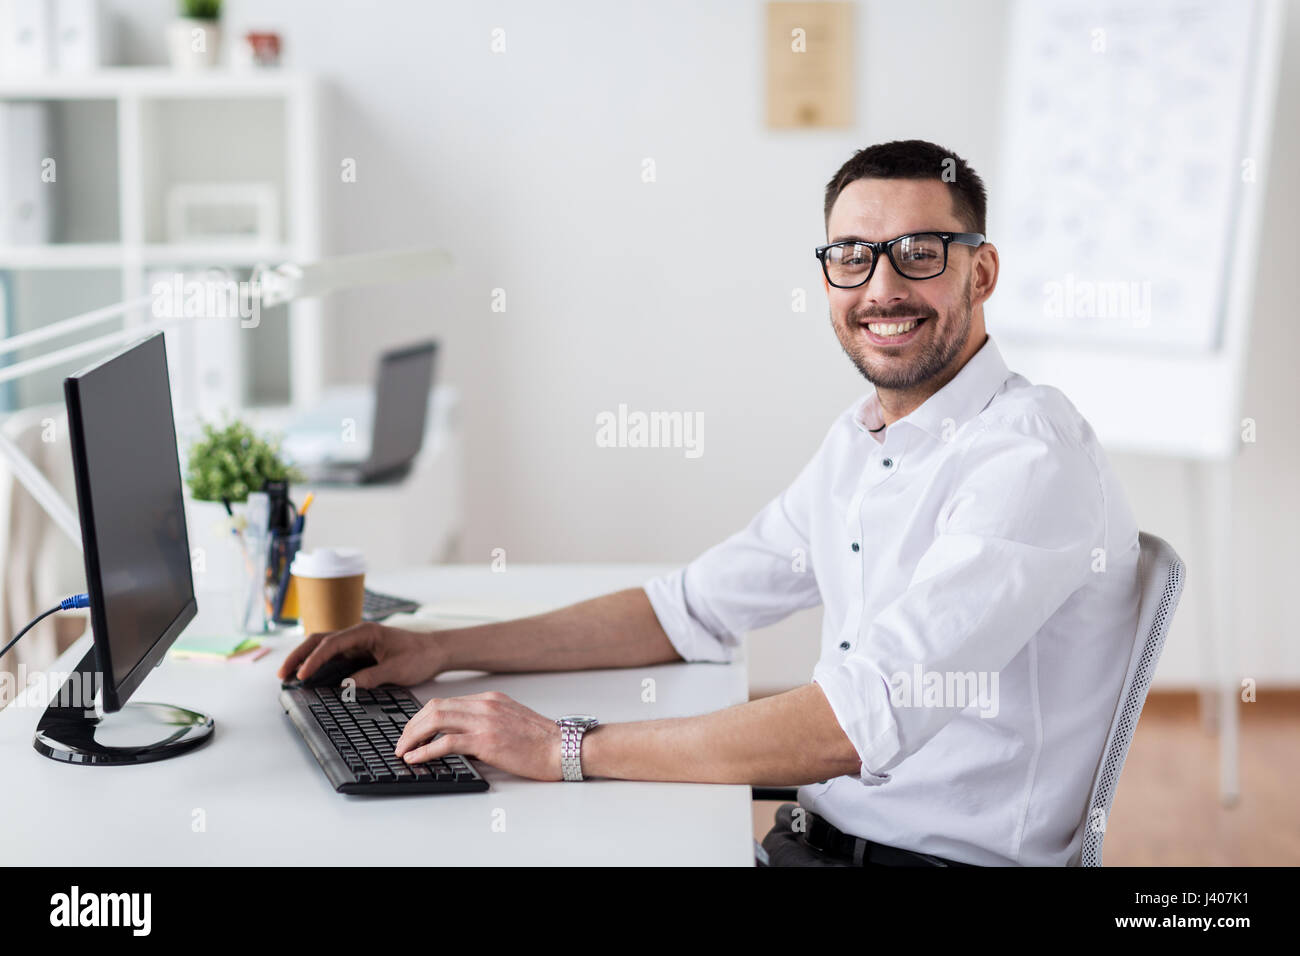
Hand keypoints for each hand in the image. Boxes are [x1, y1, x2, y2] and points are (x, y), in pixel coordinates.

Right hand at [276, 621, 445, 688]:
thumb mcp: (397, 669)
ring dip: (305, 659)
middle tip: (282, 674)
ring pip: (323, 647)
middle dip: (299, 655)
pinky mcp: (358, 652)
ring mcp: (356, 643)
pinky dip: (318, 664)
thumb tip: (345, 686)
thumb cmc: (420, 656)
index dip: (314, 659)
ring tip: (288, 676)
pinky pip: (333, 656)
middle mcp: (357, 634)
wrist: (435, 651)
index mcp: (365, 632)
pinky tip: (308, 676)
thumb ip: (371, 676)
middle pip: (320, 640)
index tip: (302, 675)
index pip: (332, 643)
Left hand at [394, 691, 564, 780]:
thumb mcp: (511, 722)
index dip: (423, 717)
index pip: (446, 702)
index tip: (412, 731)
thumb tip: (461, 739)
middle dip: (411, 725)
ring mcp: (485, 721)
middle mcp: (485, 705)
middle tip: (401, 742)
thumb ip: (487, 724)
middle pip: (435, 707)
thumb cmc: (542, 742)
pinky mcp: (486, 740)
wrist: (564, 748)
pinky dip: (425, 750)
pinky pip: (446, 742)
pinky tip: (416, 758)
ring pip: (435, 720)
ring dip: (412, 736)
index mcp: (491, 699)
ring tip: (403, 750)